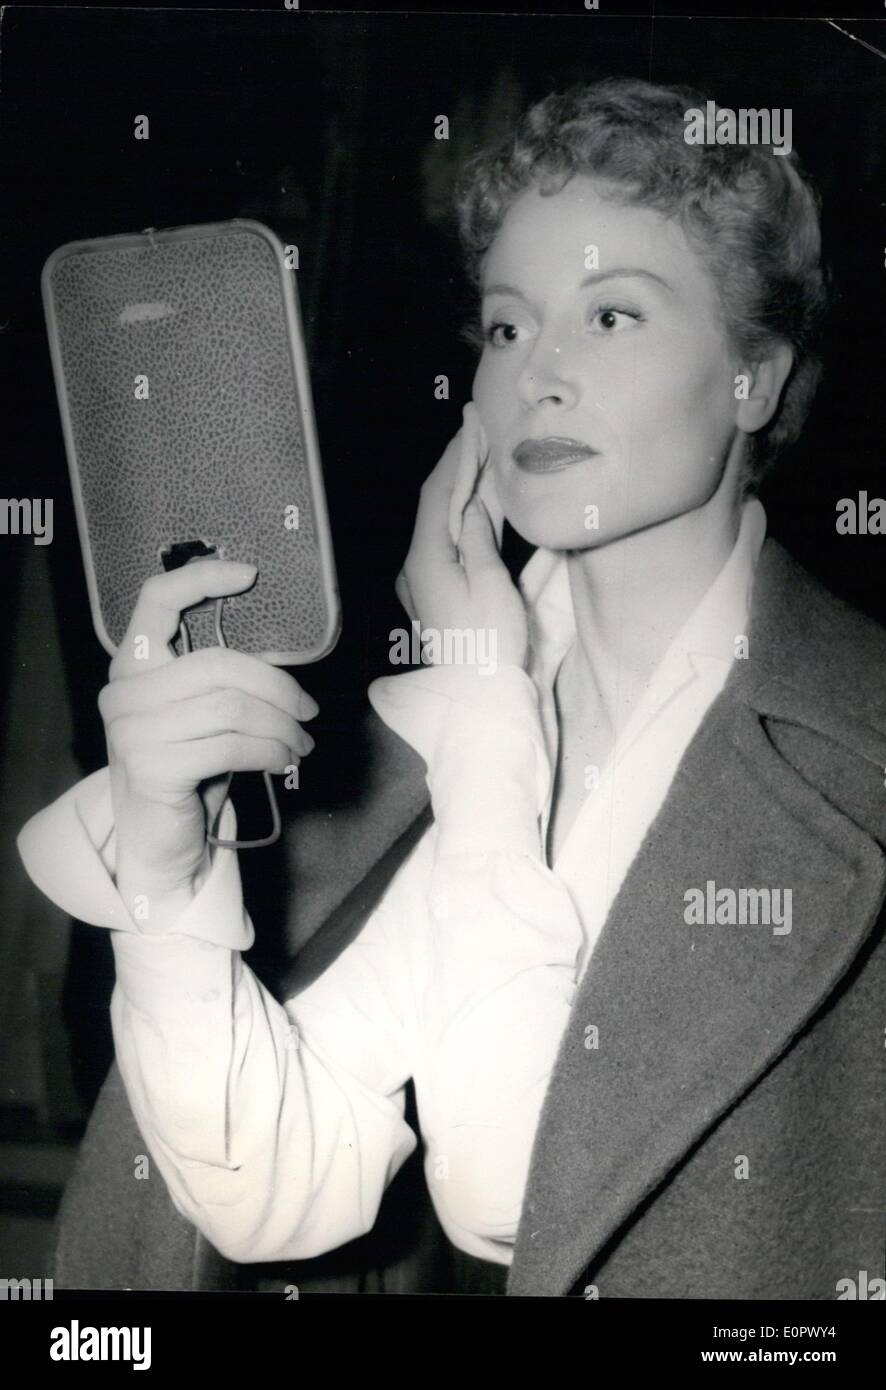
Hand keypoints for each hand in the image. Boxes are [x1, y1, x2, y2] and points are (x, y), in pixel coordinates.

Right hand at [99, 560, 317, 928]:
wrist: (159, 840)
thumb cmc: (188, 767)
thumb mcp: (201, 714)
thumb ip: (222, 680)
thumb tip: (285, 666)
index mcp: (133, 663)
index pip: (157, 599)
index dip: (201, 577)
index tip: (249, 574)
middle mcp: (124, 690)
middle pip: (219, 663)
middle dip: (278, 687)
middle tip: (309, 711)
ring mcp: (131, 729)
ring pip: (232, 706)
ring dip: (281, 726)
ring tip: (300, 743)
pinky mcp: (151, 766)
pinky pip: (231, 745)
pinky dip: (270, 751)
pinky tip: (284, 761)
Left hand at [396, 403, 527, 670]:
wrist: (477, 696)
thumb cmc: (489, 644)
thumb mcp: (491, 586)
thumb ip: (477, 538)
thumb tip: (470, 504)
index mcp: (426, 559)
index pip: (438, 492)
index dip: (456, 454)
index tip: (471, 421)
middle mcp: (416, 565)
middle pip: (437, 503)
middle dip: (459, 464)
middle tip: (478, 427)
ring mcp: (423, 580)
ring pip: (441, 521)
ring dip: (461, 487)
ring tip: (482, 454)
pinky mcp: (436, 592)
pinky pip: (447, 541)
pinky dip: (462, 515)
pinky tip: (477, 502)